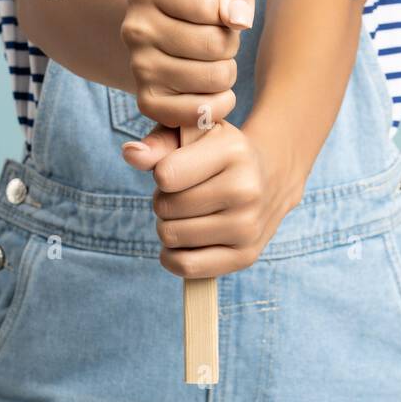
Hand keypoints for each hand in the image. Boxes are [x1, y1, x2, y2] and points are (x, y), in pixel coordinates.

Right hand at [120, 0, 254, 130]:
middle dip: (229, 45)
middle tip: (216, 44)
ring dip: (226, 73)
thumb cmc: (196, 10)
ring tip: (211, 64)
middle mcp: (135, 29)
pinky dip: (219, 104)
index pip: (208, 6)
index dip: (224, 13)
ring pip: (214, 77)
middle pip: (214, 44)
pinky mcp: (147, 102)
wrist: (159, 44)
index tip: (214, 16)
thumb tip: (238, 21)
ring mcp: (138, 68)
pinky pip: (201, 110)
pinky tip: (211, 91)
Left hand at [121, 118, 303, 277]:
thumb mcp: (193, 134)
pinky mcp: (246, 256)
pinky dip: (174, 256)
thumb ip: (158, 143)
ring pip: (172, 237)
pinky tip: (184, 241)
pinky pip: (187, 266)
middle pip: (165, 208)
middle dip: (164, 200)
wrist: (270, 176)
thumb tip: (130, 154)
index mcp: (233, 151)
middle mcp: (246, 189)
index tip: (176, 169)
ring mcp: (248, 226)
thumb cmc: (218, 153)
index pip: (165, 176)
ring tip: (188, 213)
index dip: (161, 174)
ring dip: (169, 226)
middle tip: (183, 193)